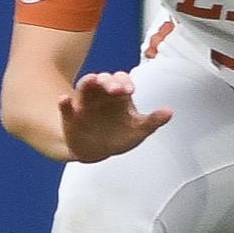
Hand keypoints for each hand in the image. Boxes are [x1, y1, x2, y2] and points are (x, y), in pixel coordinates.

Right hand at [57, 71, 171, 162]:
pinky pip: (66, 107)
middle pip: (103, 80)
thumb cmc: (119, 136)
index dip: (125, 82)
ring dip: (88, 82)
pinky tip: (64, 99)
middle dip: (109, 81)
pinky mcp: (71, 116)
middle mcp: (101, 95)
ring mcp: (84, 104)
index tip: (130, 90)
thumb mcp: (138, 130)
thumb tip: (169, 112)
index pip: (121, 81)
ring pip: (85, 87)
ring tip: (92, 80)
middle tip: (115, 88)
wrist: (97, 151)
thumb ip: (152, 121)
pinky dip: (64, 103)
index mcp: (118, 95)